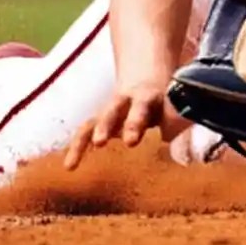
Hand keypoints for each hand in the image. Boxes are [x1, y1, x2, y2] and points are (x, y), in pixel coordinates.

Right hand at [63, 79, 186, 170]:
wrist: (146, 78)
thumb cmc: (163, 100)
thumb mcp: (173, 105)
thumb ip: (175, 121)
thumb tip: (176, 145)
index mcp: (148, 97)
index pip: (141, 108)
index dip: (134, 123)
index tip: (130, 141)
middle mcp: (125, 101)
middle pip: (113, 111)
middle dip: (105, 126)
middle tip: (99, 142)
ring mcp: (110, 109)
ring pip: (95, 120)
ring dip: (84, 140)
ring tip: (73, 163)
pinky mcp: (99, 120)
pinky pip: (85, 132)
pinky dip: (77, 148)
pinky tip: (69, 166)